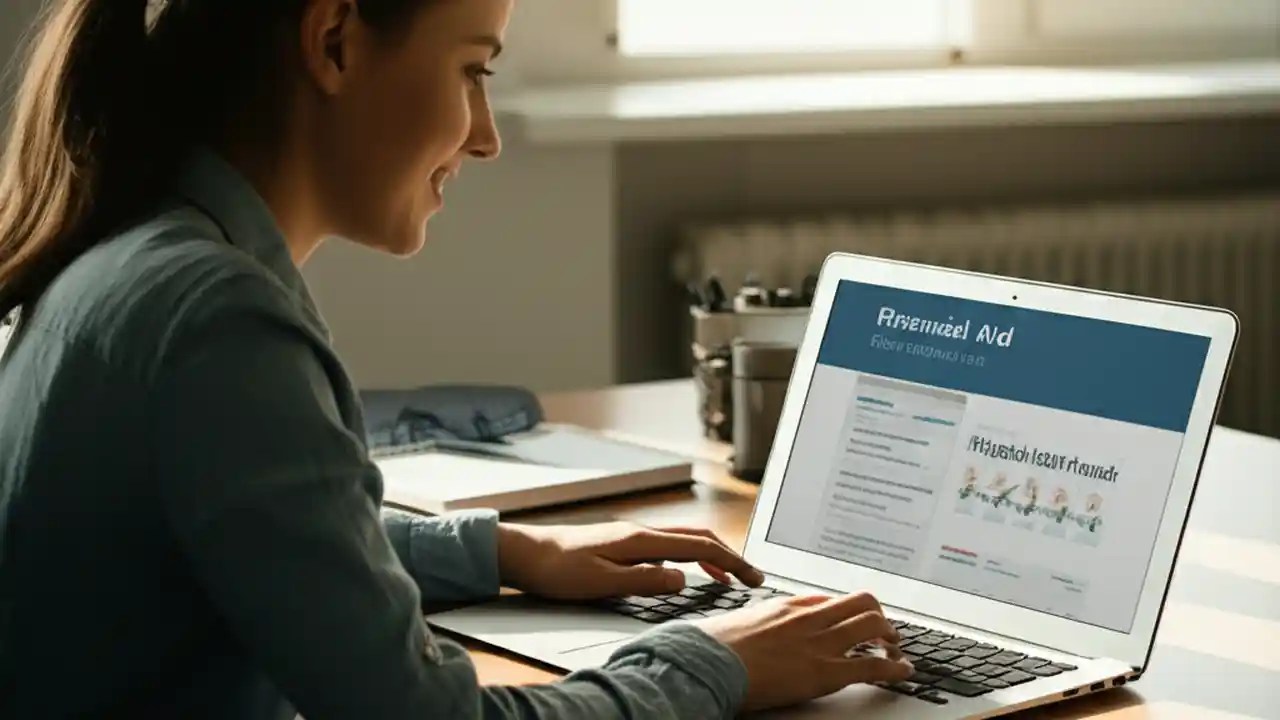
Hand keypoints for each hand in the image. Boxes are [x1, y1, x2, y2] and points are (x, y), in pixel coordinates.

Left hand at [496, 521, 764, 599]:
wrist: (524, 553)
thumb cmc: (556, 569)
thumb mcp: (601, 583)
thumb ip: (644, 581)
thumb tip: (683, 581)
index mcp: (640, 540)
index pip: (699, 547)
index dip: (731, 562)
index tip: (754, 578)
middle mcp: (640, 532)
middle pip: (698, 537)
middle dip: (729, 555)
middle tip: (752, 577)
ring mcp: (632, 535)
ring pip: (684, 539)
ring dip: (711, 554)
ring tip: (728, 576)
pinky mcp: (623, 542)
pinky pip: (668, 545)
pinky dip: (689, 556)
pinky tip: (685, 572)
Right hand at [696, 592, 912, 712]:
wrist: (708, 662)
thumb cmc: (716, 645)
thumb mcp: (741, 620)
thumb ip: (762, 619)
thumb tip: (763, 624)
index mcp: (788, 605)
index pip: (831, 600)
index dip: (847, 612)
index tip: (851, 622)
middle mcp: (810, 617)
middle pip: (861, 602)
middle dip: (878, 616)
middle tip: (884, 633)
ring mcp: (819, 643)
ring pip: (873, 625)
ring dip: (891, 638)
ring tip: (896, 650)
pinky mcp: (825, 671)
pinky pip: (873, 665)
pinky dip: (895, 668)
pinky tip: (903, 671)